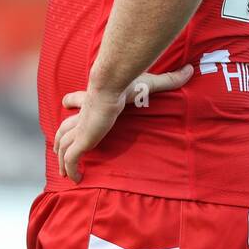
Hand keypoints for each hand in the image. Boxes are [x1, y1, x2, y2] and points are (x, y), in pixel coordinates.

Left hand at [54, 65, 193, 181]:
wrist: (113, 81)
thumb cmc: (128, 81)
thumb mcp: (150, 82)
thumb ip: (170, 79)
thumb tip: (190, 69)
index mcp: (94, 99)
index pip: (78, 100)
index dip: (72, 101)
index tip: (66, 102)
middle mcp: (84, 115)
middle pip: (65, 126)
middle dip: (60, 137)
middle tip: (57, 148)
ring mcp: (82, 128)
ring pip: (63, 144)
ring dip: (61, 158)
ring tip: (64, 172)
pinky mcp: (83, 139)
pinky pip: (72, 158)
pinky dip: (71, 168)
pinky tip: (74, 179)